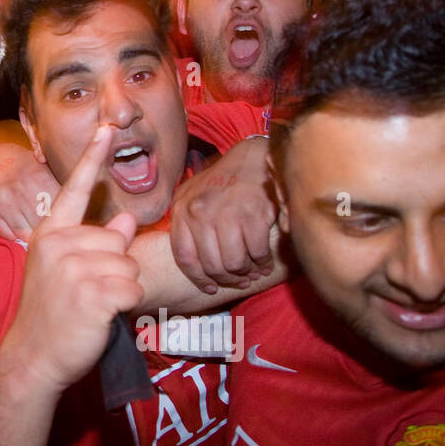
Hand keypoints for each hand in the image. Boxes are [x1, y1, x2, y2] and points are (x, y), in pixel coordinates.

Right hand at [0, 140, 60, 242]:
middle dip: (47, 230)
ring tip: (33, 224)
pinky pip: (8, 235)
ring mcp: (3, 200)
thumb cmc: (29, 169)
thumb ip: (66, 194)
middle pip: (42, 226)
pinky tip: (18, 222)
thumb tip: (77, 225)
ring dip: (30, 234)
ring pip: (25, 234)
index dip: (62, 221)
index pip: (58, 213)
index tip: (63, 222)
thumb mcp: (48, 172)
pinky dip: (15, 234)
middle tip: (49, 227)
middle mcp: (20, 189)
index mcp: (40, 178)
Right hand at [4, 124, 141, 392]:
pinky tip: (101, 317)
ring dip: (121, 289)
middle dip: (115, 268)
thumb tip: (127, 220)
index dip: (93, 158)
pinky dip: (127, 306)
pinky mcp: (92, 293)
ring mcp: (73, 269)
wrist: (34, 356)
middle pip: (117, 241)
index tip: (108, 128)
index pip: (74, 190)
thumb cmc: (53, 313)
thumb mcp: (67, 271)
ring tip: (92, 305)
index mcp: (50, 234)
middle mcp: (58, 244)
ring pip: (128, 266)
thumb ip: (95, 242)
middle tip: (87, 293)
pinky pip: (132, 289)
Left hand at [171, 137, 277, 292]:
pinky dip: (263, 263)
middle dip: (227, 279)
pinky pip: (258, 252)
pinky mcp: (254, 214)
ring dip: (247, 273)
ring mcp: (228, 213)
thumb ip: (182, 222)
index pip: (185, 257)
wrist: (251, 158)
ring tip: (252, 273)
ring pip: (235, 263)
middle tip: (238, 281)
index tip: (210, 287)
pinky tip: (265, 263)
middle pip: (212, 265)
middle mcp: (201, 213)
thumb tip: (179, 258)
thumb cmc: (220, 181)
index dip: (198, 278)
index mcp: (183, 210)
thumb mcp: (190, 195)